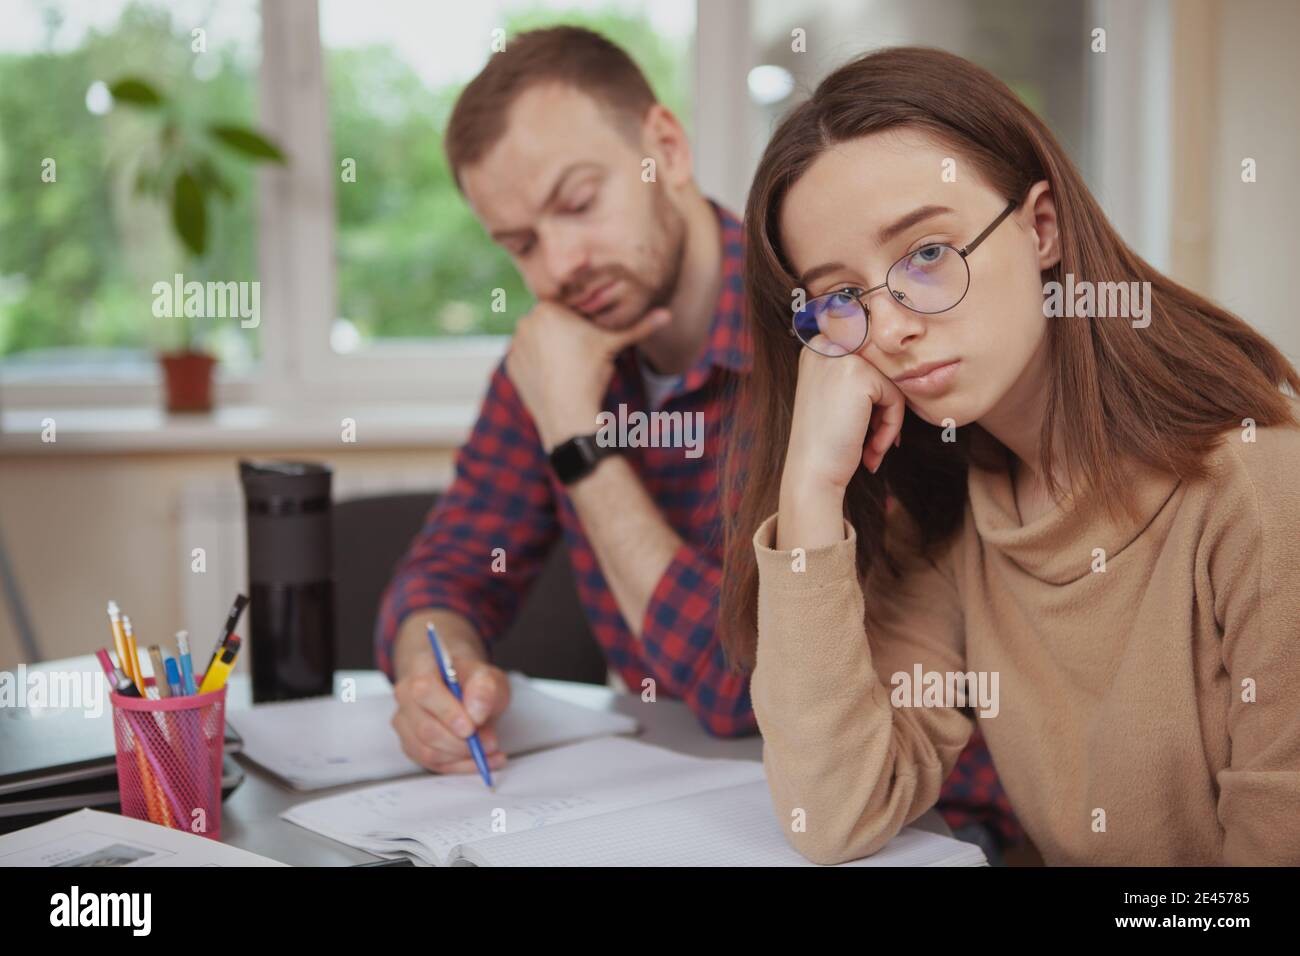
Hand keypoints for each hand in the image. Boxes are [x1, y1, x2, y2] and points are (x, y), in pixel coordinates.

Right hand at [391, 646, 510, 774]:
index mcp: (421, 667)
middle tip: (490, 743)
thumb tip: (475, 713)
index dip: (447, 712)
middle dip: (460, 743)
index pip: (425, 691)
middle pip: (424, 728)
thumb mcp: (488, 677)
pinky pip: (433, 765)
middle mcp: (406, 695)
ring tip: (490, 751)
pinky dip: (461, 766)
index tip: (472, 727)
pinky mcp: (411, 745)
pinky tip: (482, 760)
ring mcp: (405, 722)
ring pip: (427, 752)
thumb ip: (485, 689)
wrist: (465, 690)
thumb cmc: (472, 682)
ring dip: (463, 758)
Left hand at [505, 301, 670, 448]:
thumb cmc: (591, 374)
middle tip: (580, 357)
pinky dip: (539, 366)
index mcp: (548, 308)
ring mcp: (515, 344)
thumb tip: (668, 314)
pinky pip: (527, 360)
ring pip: (538, 341)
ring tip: (568, 368)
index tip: (589, 341)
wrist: (567, 414)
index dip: (582, 324)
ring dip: (550, 349)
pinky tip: (554, 377)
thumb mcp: (615, 345)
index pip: (568, 309)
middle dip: (565, 335)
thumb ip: (640, 326)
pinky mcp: (510, 365)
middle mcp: (525, 321)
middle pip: (551, 324)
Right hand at [783, 335, 905, 493]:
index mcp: (817, 347)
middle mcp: (824, 344)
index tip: (865, 428)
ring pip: (890, 383)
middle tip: (874, 442)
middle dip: (882, 409)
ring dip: (888, 421)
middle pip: (880, 371)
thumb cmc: (824, 443)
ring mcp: (840, 357)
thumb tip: (900, 364)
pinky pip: (895, 396)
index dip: (873, 398)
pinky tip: (872, 448)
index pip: (868, 362)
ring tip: (873, 448)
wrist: (810, 473)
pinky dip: (891, 427)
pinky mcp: (859, 374)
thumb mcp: (834, 396)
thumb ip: (856, 376)